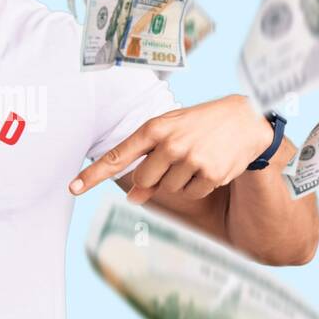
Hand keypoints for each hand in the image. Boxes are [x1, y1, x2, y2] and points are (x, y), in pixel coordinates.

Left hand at [69, 95, 273, 205]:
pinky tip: (207, 166)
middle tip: (172, 160)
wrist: (245, 121)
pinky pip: (190, 194)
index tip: (73, 187)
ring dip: (176, 181)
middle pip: (142, 181)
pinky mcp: (210, 175)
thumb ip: (147, 161)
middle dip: (151, 179)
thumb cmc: (198, 126)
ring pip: (167, 190)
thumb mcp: (170, 135)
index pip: (118, 156)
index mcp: (155, 128)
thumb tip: (131, 197)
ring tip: (194, 158)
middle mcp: (171, 143)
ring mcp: (191, 159)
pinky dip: (195, 186)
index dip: (94, 174)